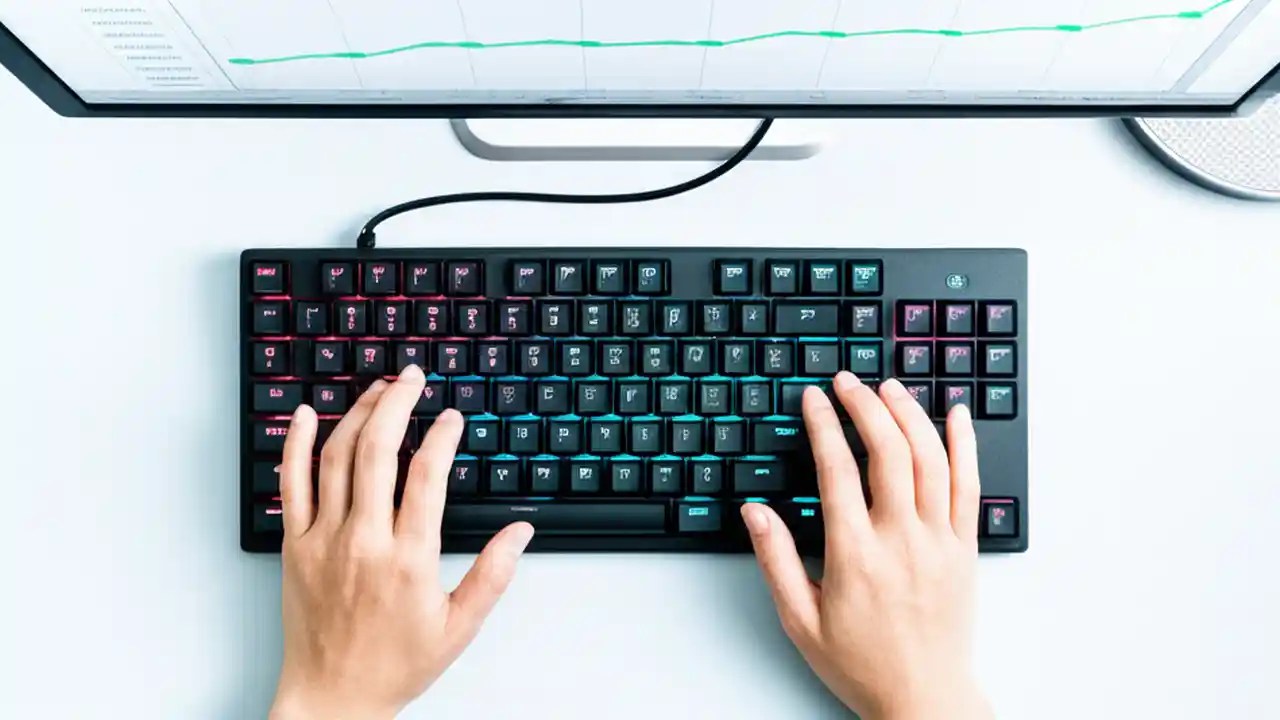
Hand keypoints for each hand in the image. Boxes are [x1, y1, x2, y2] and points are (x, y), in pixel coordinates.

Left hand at [270, 365, 533, 719]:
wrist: (332, 699)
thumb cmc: (394, 665)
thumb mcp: (459, 626)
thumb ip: (493, 574)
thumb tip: (520, 532)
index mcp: (408, 559)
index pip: (426, 476)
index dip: (442, 436)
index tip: (452, 418)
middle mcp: (363, 541)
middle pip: (377, 451)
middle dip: (398, 403)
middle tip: (412, 377)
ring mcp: (323, 540)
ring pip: (336, 458)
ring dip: (358, 414)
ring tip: (378, 389)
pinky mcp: (293, 547)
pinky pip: (290, 484)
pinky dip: (295, 444)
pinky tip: (305, 415)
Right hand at [741, 372, 991, 719]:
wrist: (925, 698)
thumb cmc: (862, 664)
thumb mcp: (800, 620)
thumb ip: (776, 560)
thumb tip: (755, 512)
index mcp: (856, 556)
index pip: (837, 470)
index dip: (823, 425)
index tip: (813, 399)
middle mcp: (901, 541)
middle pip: (887, 452)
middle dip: (864, 405)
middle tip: (847, 382)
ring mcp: (939, 542)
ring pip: (930, 459)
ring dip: (909, 414)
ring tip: (889, 387)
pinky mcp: (965, 548)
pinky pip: (970, 485)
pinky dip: (964, 444)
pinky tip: (955, 415)